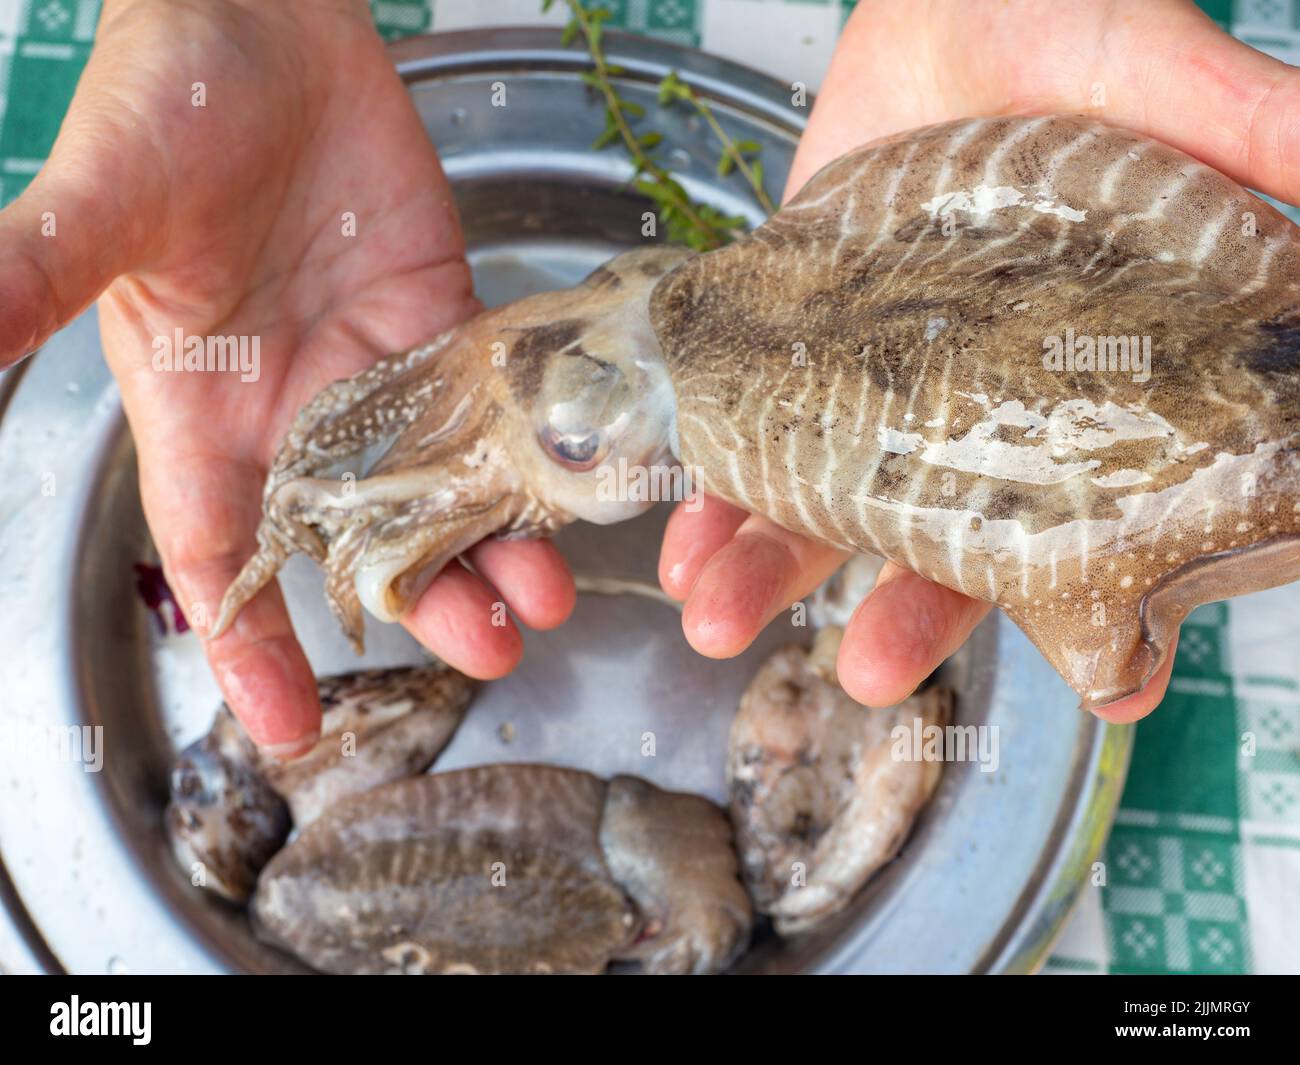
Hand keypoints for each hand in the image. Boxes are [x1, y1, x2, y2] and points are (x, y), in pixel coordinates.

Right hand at [0, 0, 573, 753]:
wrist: (258, 17)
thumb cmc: (165, 99)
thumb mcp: (100, 208)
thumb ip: (28, 284)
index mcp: (203, 409)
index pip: (222, 555)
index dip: (255, 642)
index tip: (292, 723)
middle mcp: (295, 408)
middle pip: (360, 540)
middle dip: (421, 604)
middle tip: (487, 654)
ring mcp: (376, 369)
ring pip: (439, 487)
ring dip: (490, 548)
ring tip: (543, 604)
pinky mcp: (440, 319)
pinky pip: (489, 407)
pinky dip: (526, 455)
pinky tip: (566, 498)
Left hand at [660, 0, 1299, 721]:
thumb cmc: (1071, 31)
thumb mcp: (1177, 90)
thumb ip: (1266, 145)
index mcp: (1084, 388)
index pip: (1103, 526)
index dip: (1112, 611)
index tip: (1111, 683)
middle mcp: (977, 412)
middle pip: (946, 551)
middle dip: (905, 621)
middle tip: (868, 677)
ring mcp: (875, 388)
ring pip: (823, 513)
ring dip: (770, 575)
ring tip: (716, 622)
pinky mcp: (790, 347)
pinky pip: (740, 438)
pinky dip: (705, 494)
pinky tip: (677, 541)